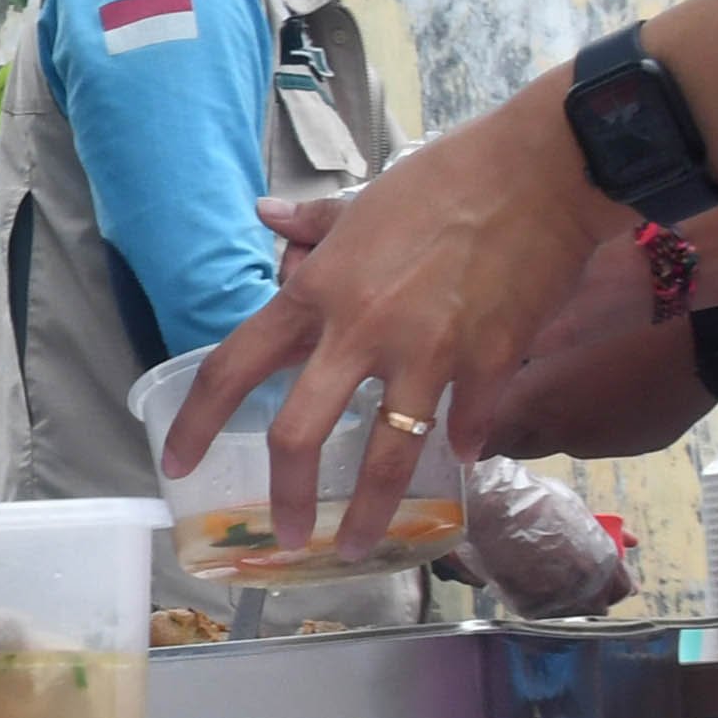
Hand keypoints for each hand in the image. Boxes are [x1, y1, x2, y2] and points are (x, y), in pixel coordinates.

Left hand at [166, 68, 619, 557]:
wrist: (540, 172)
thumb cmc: (446, 179)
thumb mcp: (361, 202)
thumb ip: (311, 227)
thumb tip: (268, 220)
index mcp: (317, 291)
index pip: (235, 367)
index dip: (197, 423)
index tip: (177, 463)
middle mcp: (360, 330)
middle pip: (300, 434)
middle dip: (288, 497)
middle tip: (287, 536)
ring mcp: (427, 352)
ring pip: (386, 455)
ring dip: (371, 511)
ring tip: (359, 545)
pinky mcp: (489, 362)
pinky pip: (467, 424)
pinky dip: (461, 447)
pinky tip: (459, 460)